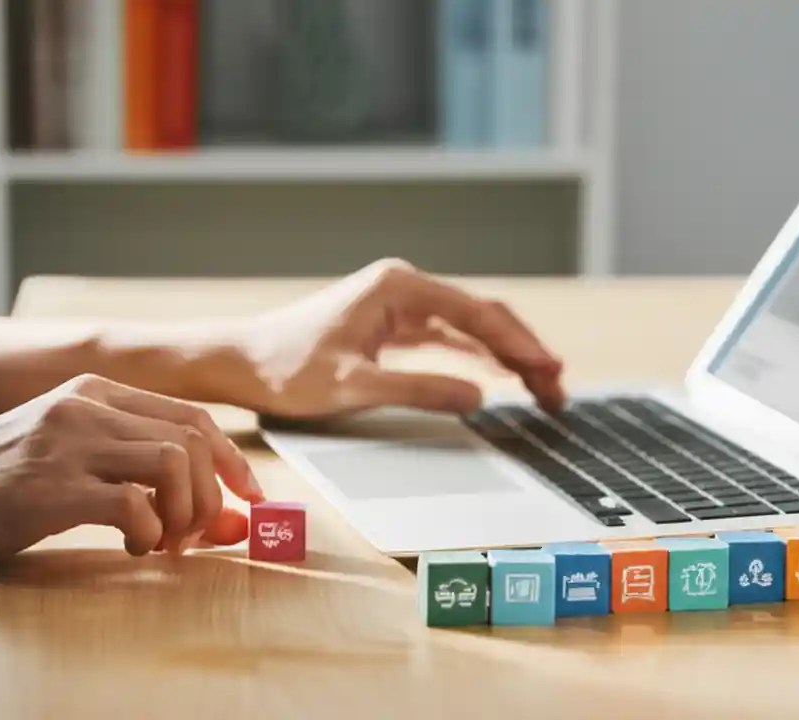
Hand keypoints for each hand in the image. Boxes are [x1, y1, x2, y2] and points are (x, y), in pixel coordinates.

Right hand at [0, 375, 261, 578]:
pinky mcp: (47, 488)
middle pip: (193, 439)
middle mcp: (85, 406)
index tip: (251, 499)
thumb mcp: (73, 461)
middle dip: (213, 494)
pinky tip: (131, 547)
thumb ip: (147, 477)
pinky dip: (149, 533)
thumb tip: (230, 519)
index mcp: (96, 392)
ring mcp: (66, 443)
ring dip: (186, 513)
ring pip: (174, 463)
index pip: (194, 416)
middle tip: (196, 536)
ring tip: (164, 542)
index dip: (233, 461)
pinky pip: (133, 504)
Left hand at [220, 259, 566, 417]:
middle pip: (482, 316)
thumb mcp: (354, 386)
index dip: (520, 346)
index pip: (477, 314)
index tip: (549, 373)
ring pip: (470, 329)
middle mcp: (404, 288)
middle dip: (524, 351)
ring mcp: (400, 306)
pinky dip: (478, 359)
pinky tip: (502, 378)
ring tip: (543, 388)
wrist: (240, 364)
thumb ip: (418, 389)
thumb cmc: (286, 371)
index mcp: (399, 287)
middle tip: (558, 389)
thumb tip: (479, 397)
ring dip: (506, 357)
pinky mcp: (392, 327)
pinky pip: (449, 340)